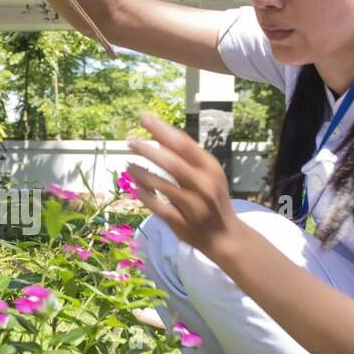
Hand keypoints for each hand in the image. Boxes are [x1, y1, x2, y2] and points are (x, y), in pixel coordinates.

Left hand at [125, 113, 240, 260]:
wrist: (224, 235)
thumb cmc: (212, 198)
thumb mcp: (207, 174)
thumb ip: (187, 157)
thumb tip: (160, 136)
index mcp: (210, 168)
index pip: (183, 143)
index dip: (161, 129)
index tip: (144, 117)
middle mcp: (203, 184)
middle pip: (170, 162)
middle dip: (147, 149)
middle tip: (130, 140)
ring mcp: (192, 205)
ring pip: (160, 184)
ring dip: (141, 172)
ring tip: (129, 164)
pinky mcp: (181, 222)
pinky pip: (157, 206)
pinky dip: (144, 195)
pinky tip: (136, 188)